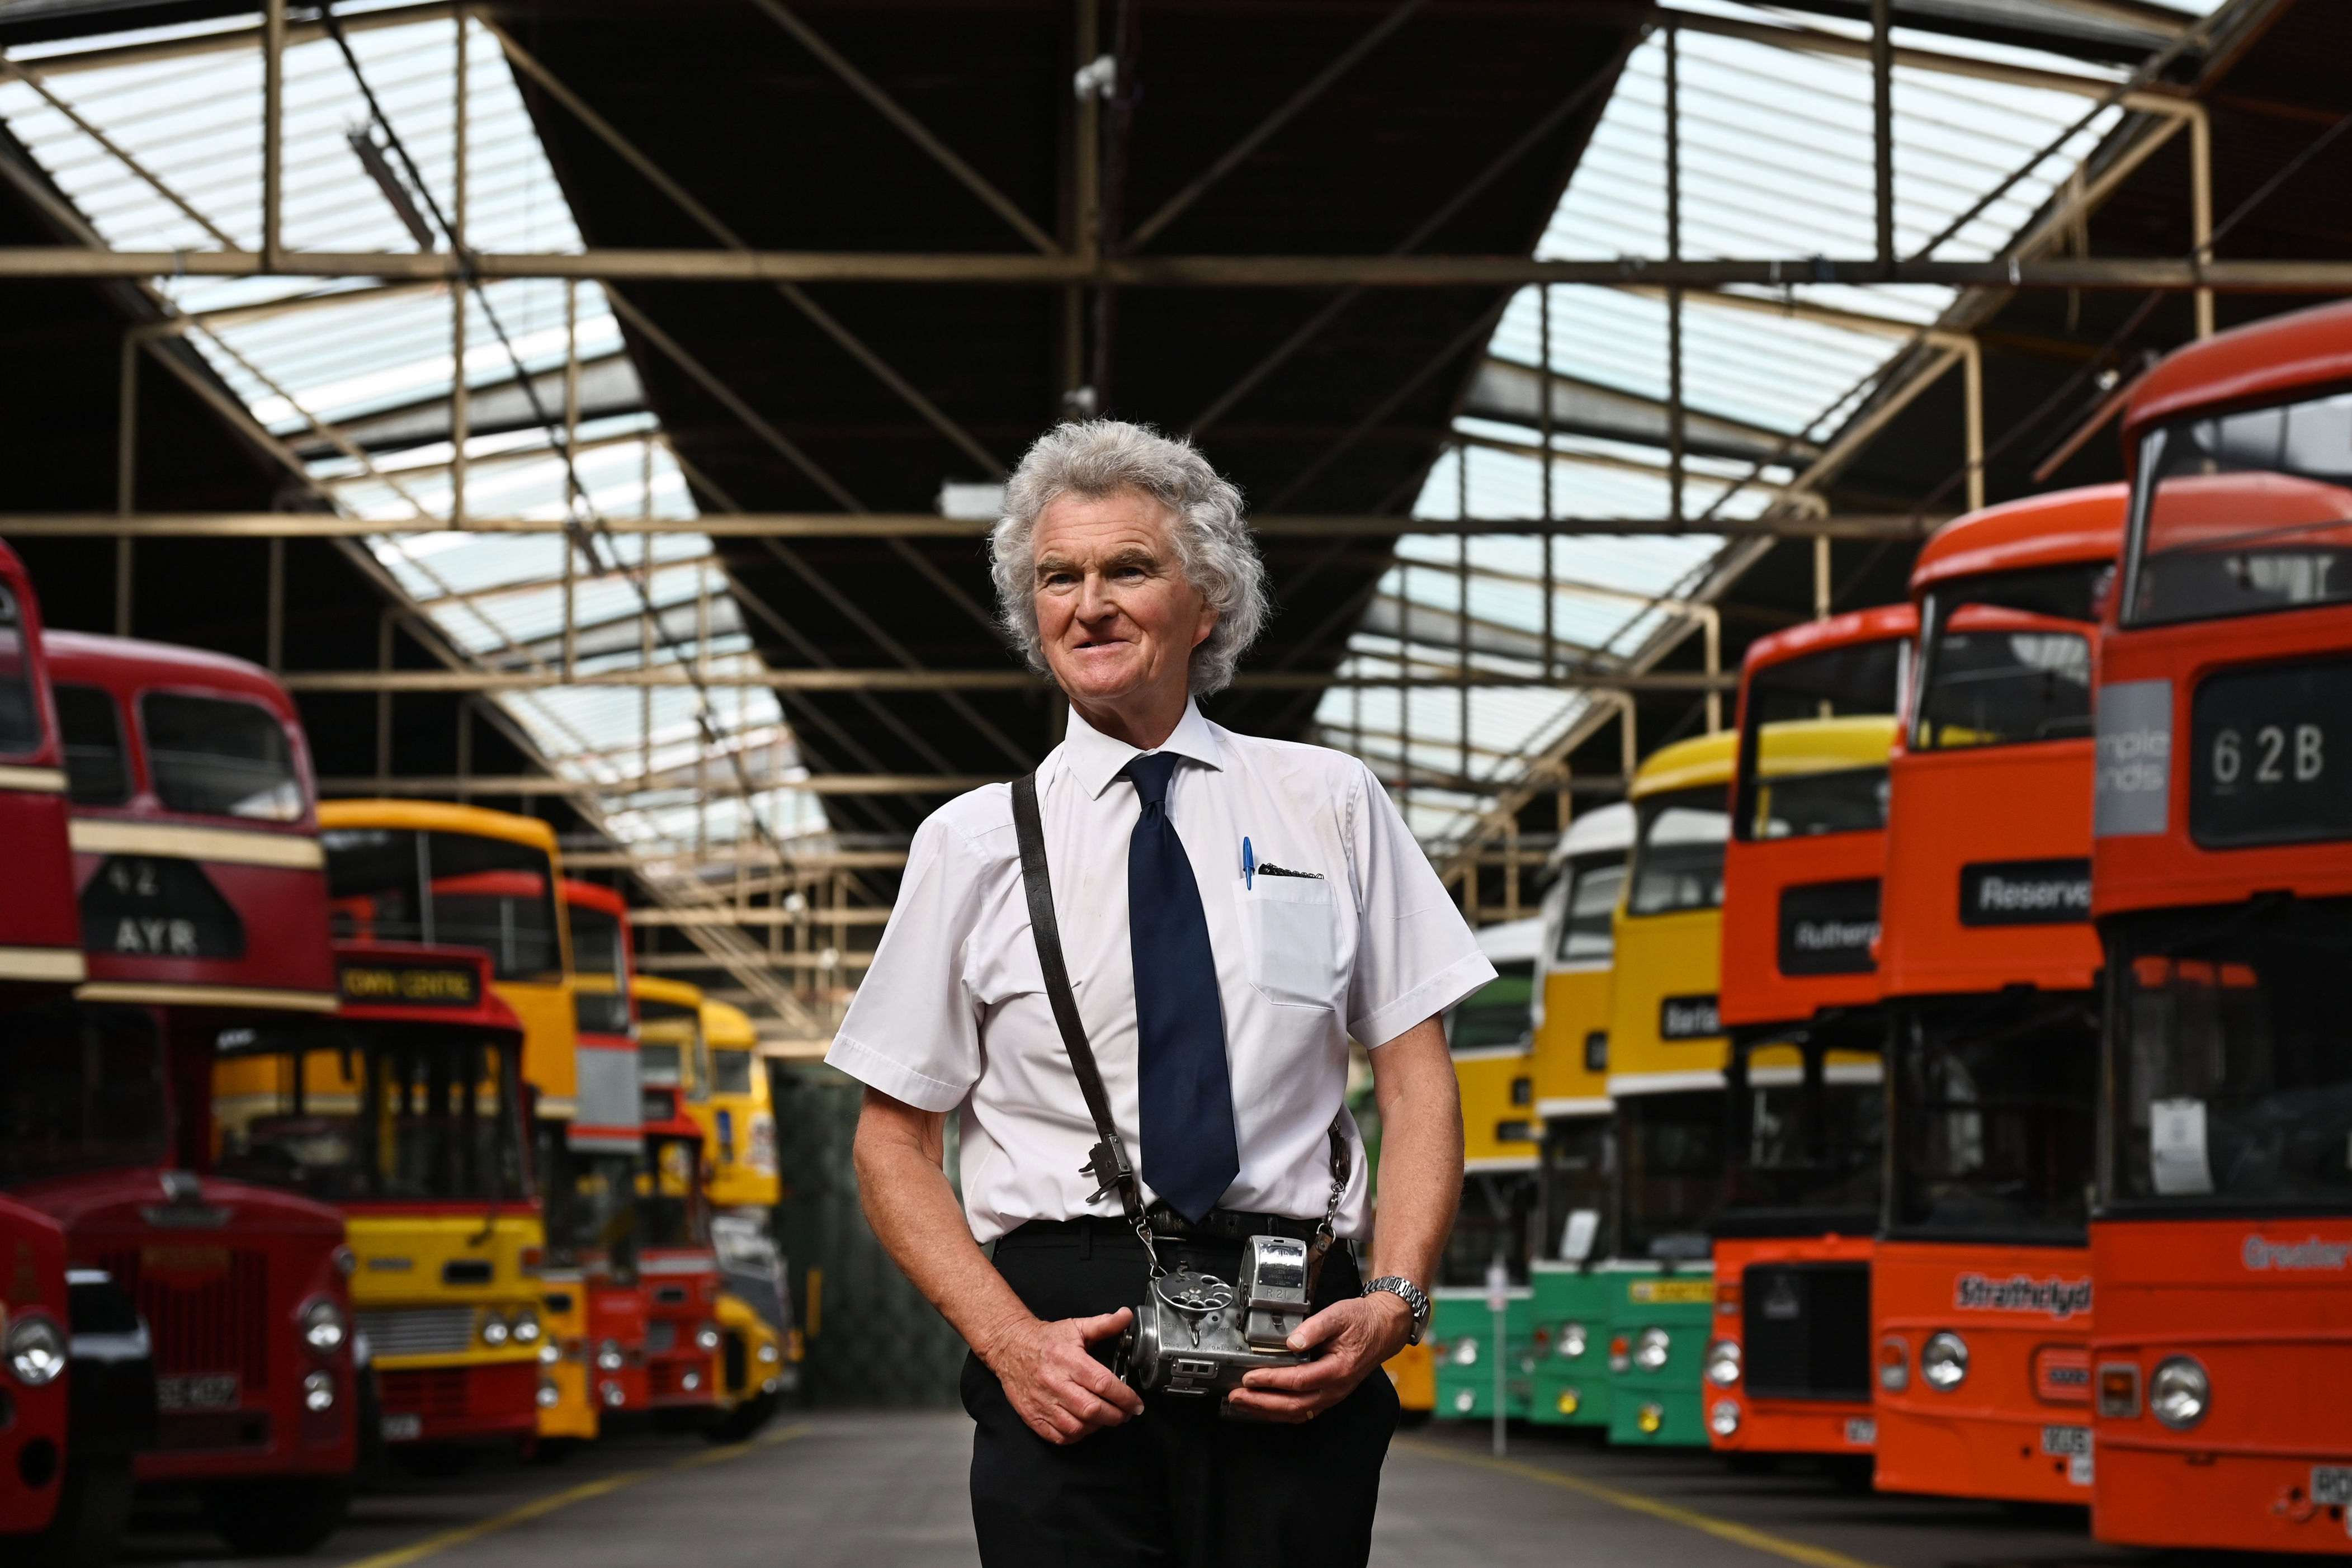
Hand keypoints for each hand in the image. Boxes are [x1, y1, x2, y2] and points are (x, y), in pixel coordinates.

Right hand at [978, 1308, 1145, 1444]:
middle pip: (1092, 1409)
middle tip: (1126, 1414)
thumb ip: (1104, 1324)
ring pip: (1077, 1427)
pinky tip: (1084, 1425)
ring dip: (1097, 1426)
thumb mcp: (1076, 1327)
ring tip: (1106, 1418)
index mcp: (1069, 1360)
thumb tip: (1126, 1315)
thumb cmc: (1046, 1340)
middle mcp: (1056, 1383)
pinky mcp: (1033, 1417)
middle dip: (1116, 1415)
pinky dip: (1076, 1436)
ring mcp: (1043, 1403)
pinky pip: (1060, 1436)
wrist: (1010, 1348)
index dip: (1124, 1397)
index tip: (1136, 1404)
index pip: (1103, 1384)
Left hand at [1226, 1291, 1412, 1422]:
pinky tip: (1265, 1407)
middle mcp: (1335, 1388)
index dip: (1272, 1380)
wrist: (1383, 1329)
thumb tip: (1292, 1341)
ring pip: (1297, 1413)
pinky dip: (1280, 1412)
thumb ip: (1314, 1327)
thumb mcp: (1339, 1315)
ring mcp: (1332, 1395)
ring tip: (1243, 1404)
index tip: (1250, 1377)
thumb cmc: (1362, 1321)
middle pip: (1294, 1405)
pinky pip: (1303, 1411)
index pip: (1298, 1381)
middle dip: (1262, 1403)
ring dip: (1267, 1411)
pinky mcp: (1328, 1395)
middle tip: (1236, 1397)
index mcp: (1338, 1369)